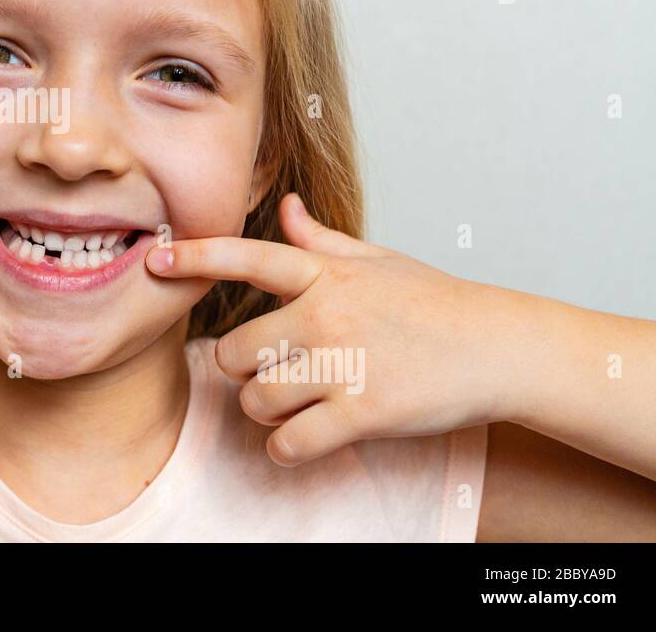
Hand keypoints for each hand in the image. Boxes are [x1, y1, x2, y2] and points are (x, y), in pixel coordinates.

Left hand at [145, 193, 522, 465]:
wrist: (499, 348)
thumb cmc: (436, 304)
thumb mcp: (377, 261)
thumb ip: (320, 241)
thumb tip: (285, 207)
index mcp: (325, 275)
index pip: (247, 258)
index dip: (196, 257)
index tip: (155, 257)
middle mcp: (325, 315)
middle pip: (238, 352)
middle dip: (245, 371)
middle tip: (273, 373)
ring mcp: (343, 364)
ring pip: (257, 400)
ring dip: (266, 412)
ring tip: (296, 406)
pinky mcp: (363, 412)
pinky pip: (291, 442)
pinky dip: (287, 449)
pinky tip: (302, 440)